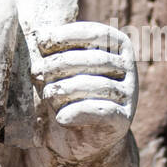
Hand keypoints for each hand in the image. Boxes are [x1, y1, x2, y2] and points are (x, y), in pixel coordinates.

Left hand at [31, 22, 136, 161]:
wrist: (81, 133)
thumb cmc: (68, 89)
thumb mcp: (60, 63)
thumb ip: (54, 48)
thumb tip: (40, 36)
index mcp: (117, 44)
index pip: (94, 33)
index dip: (65, 35)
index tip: (41, 43)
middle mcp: (128, 67)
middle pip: (94, 60)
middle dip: (59, 64)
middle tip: (37, 73)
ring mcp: (129, 94)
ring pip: (98, 86)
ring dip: (65, 90)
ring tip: (48, 94)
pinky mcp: (124, 120)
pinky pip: (103, 112)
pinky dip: (77, 113)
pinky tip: (60, 117)